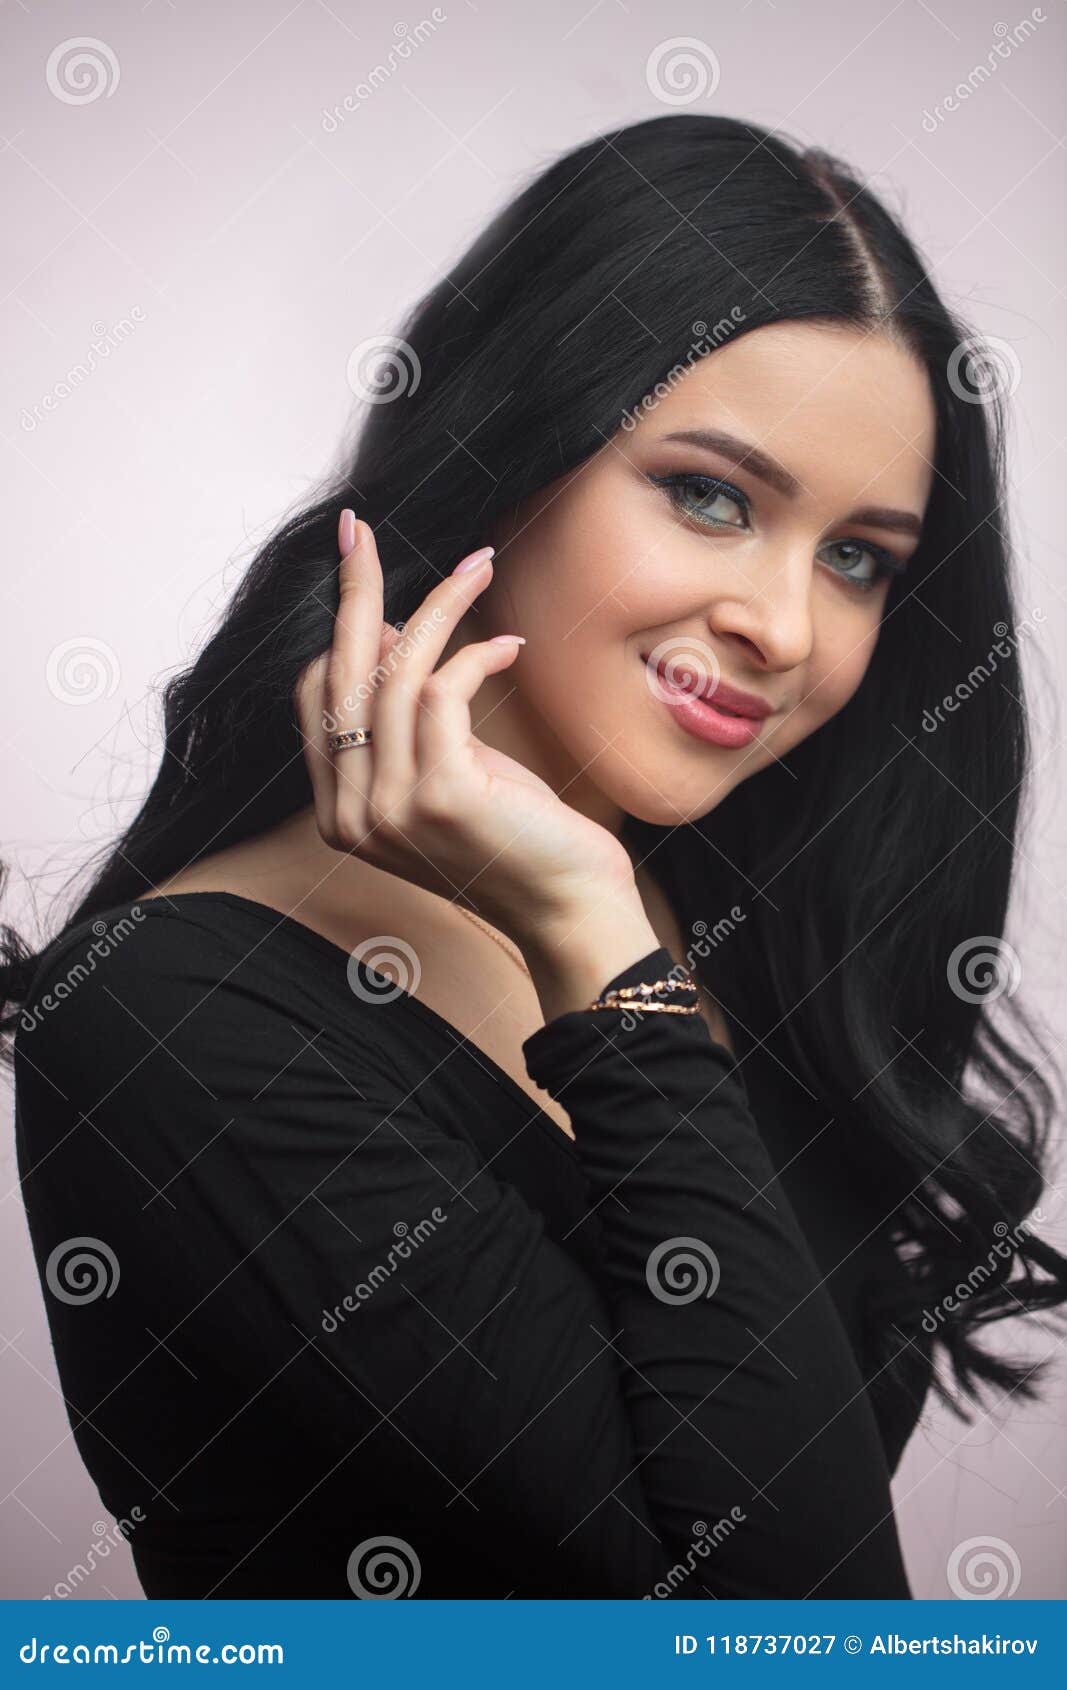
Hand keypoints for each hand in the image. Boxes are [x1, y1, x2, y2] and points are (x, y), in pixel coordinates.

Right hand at [293, 513, 643, 952]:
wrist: (568, 907)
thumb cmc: (514, 836)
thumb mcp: (445, 767)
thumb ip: (405, 716)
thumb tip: (383, 632)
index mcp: (342, 812)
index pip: (315, 699)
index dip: (336, 630)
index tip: (364, 573)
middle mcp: (353, 815)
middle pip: (340, 675)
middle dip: (350, 590)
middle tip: (358, 529)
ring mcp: (391, 809)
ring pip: (395, 674)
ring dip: (437, 606)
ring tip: (476, 566)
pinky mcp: (440, 795)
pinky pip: (443, 693)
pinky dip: (475, 654)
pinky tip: (506, 646)